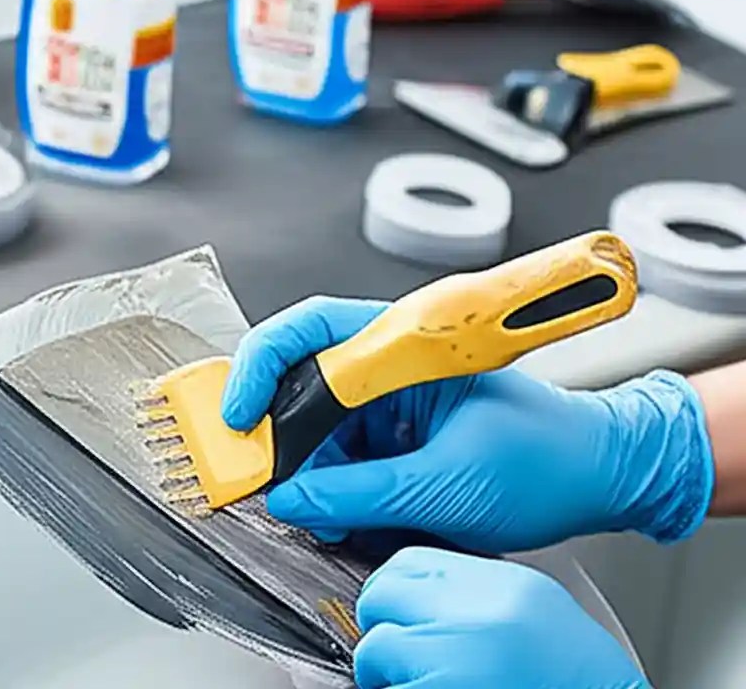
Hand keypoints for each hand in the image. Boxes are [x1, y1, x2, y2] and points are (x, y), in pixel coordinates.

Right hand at [220, 296, 713, 552]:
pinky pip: (341, 449)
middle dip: (278, 434)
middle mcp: (393, 363)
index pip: (313, 330)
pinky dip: (332, 483)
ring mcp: (393, 397)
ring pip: (317, 424)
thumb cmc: (553, 458)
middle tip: (262, 477)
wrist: (603, 477)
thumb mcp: (448, 485)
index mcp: (410, 346)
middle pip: (302, 380)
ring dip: (308, 470)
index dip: (261, 367)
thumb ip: (360, 494)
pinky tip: (339, 510)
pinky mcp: (396, 431)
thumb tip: (291, 501)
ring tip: (320, 510)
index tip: (237, 416)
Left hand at [354, 547, 649, 688]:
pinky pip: (388, 688)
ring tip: (420, 683)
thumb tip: (413, 597)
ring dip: (383, 671)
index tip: (395, 613)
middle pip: (381, 597)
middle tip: (400, 656)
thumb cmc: (574, 680)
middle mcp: (477, 613)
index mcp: (501, 585)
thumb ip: (472, 595)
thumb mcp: (532, 612)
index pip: (406, 562)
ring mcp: (455, 656)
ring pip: (375, 648)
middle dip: (379, 627)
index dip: (392, 590)